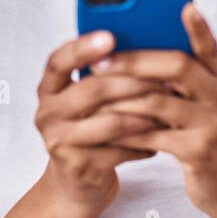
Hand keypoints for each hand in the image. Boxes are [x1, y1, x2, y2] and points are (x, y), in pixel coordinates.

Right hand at [34, 30, 167, 217]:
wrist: (77, 181)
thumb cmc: (90, 130)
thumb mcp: (87, 101)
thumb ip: (102, 75)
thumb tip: (143, 41)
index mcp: (48, 89)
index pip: (59, 61)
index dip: (84, 48)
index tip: (111, 36)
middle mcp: (47, 113)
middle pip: (92, 90)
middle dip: (133, 82)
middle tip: (165, 78)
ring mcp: (59, 142)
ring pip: (110, 123)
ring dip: (145, 115)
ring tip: (169, 109)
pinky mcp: (77, 167)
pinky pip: (119, 150)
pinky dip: (144, 144)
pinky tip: (160, 140)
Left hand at [91, 2, 216, 217]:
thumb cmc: (204, 141)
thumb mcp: (200, 108)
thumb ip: (180, 85)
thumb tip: (137, 58)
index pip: (209, 47)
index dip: (198, 27)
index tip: (184, 6)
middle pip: (177, 66)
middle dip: (134, 61)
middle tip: (100, 62)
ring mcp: (212, 124)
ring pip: (159, 101)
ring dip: (121, 98)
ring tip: (94, 97)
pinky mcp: (200, 151)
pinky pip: (155, 135)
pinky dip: (128, 131)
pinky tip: (108, 129)